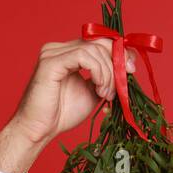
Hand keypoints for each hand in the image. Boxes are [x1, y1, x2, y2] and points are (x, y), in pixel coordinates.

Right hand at [0, 39, 136, 172]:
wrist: (40, 129)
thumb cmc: (62, 114)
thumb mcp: (93, 93)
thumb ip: (105, 79)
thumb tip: (127, 68)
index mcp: (68, 53)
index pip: (99, 42)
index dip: (119, 53)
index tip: (132, 70)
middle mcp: (58, 48)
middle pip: (98, 42)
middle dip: (117, 62)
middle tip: (122, 86)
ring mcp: (53, 53)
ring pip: (93, 49)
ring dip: (107, 73)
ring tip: (106, 94)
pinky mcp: (50, 62)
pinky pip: (83, 56)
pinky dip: (97, 72)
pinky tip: (98, 89)